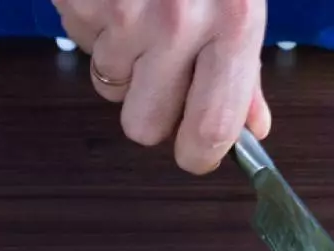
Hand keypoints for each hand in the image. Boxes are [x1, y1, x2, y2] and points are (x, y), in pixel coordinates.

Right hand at [52, 0, 270, 173]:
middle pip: (146, 125)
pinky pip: (81, 41)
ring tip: (141, 7)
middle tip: (162, 63)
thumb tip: (252, 127)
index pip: (212, 127)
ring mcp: (124, 11)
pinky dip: (95, 23)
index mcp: (234, 20)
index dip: (199, 153)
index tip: (196, 152)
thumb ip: (244, 66)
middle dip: (149, 106)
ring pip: (109, 85)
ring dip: (121, 57)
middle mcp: (178, 21)